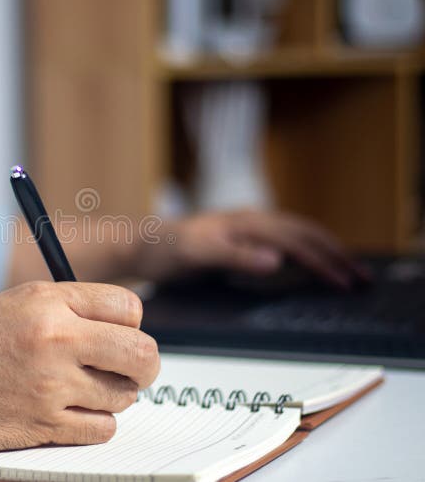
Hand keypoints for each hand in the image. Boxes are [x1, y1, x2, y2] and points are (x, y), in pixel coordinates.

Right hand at [0, 281, 159, 452]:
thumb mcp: (8, 304)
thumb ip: (63, 310)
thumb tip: (115, 327)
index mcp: (46, 299)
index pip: (129, 307)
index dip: (130, 324)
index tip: (121, 335)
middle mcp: (54, 338)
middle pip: (142, 353)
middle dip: (142, 365)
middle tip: (128, 369)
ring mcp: (50, 384)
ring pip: (124, 396)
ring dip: (112, 396)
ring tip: (81, 390)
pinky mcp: (43, 426)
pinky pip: (102, 429)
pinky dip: (93, 424)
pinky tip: (69, 414)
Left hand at [134, 209, 368, 287]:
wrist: (140, 242)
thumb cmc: (165, 248)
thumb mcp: (198, 254)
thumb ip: (236, 256)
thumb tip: (277, 261)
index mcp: (245, 223)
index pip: (296, 241)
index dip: (324, 262)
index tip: (346, 282)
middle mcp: (249, 220)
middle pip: (303, 233)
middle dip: (335, 254)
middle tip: (361, 277)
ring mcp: (245, 226)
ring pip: (295, 233)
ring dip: (323, 249)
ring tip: (347, 266)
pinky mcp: (239, 236)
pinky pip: (282, 238)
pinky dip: (304, 249)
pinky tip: (307, 260)